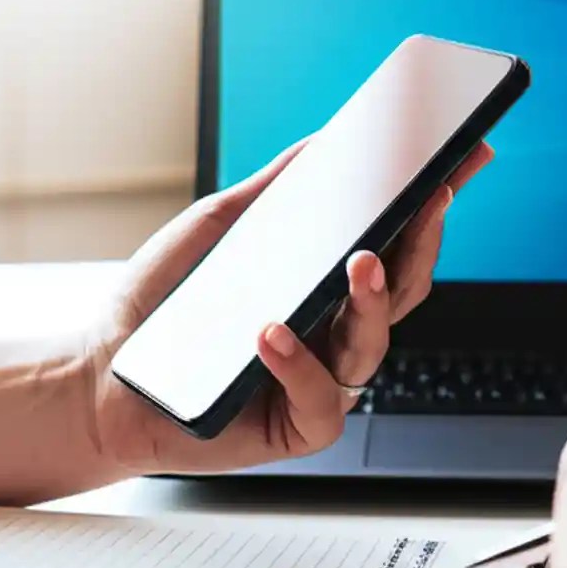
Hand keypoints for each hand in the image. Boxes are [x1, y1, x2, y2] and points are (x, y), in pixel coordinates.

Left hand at [80, 139, 493, 472]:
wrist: (103, 372)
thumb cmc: (162, 304)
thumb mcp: (216, 229)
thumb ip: (272, 191)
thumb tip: (323, 140)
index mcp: (323, 284)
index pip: (392, 241)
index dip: (431, 205)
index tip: (463, 158)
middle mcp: (332, 332)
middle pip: (402, 291)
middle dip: (423, 242)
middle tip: (428, 198)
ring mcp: (319, 380)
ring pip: (375, 345)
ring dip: (374, 300)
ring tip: (359, 261)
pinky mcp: (296, 427)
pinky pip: (323, 402)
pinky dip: (302, 367)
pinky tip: (271, 334)